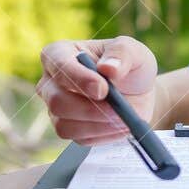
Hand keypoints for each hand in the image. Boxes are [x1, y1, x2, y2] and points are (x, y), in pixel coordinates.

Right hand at [37, 37, 158, 143]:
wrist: (138, 90)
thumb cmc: (129, 64)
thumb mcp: (133, 50)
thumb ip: (121, 54)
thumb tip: (108, 68)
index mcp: (59, 54)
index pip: (60, 66)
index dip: (80, 79)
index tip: (103, 89)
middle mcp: (50, 82)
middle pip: (57, 101)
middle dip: (90, 109)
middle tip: (118, 111)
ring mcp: (56, 108)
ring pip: (65, 125)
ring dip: (98, 125)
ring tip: (123, 118)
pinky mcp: (68, 128)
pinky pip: (80, 138)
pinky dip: (103, 134)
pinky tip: (118, 124)